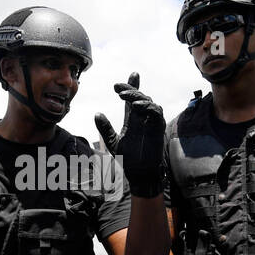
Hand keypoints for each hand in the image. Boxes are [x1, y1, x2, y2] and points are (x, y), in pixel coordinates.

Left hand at [94, 72, 165, 197]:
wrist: (139, 173)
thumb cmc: (128, 159)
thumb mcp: (112, 142)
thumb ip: (105, 128)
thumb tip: (97, 113)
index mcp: (132, 119)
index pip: (132, 98)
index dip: (130, 86)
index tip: (121, 81)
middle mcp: (142, 118)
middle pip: (139, 97)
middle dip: (131, 90)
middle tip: (118, 89)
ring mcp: (151, 122)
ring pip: (148, 102)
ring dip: (138, 97)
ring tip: (125, 97)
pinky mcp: (158, 128)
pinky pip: (156, 113)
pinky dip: (148, 107)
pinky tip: (137, 107)